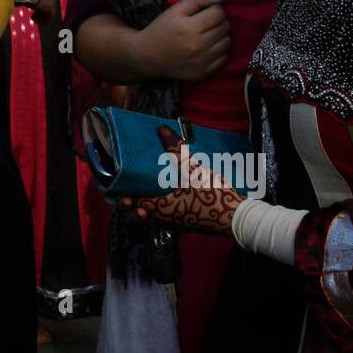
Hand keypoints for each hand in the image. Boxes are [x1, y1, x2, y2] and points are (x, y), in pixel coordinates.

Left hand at [119, 126, 244, 233]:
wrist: (234, 217)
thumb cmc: (211, 194)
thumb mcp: (192, 168)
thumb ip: (174, 148)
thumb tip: (160, 128)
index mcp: (159, 206)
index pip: (131, 203)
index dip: (122, 194)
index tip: (117, 183)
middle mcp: (162, 218)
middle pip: (136, 214)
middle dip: (129, 204)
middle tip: (126, 190)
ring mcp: (173, 223)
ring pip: (149, 218)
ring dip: (142, 207)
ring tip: (141, 195)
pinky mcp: (183, 224)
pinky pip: (162, 219)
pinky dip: (156, 209)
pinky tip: (163, 196)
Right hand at [134, 0, 230, 80]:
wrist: (147, 57)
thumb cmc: (161, 29)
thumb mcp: (175, 9)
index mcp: (191, 28)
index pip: (219, 13)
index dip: (214, 10)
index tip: (204, 13)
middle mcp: (199, 46)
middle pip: (226, 27)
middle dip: (218, 22)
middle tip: (205, 24)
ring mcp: (202, 62)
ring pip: (228, 42)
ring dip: (221, 36)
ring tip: (207, 36)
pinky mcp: (203, 73)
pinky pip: (224, 58)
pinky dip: (219, 51)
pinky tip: (207, 49)